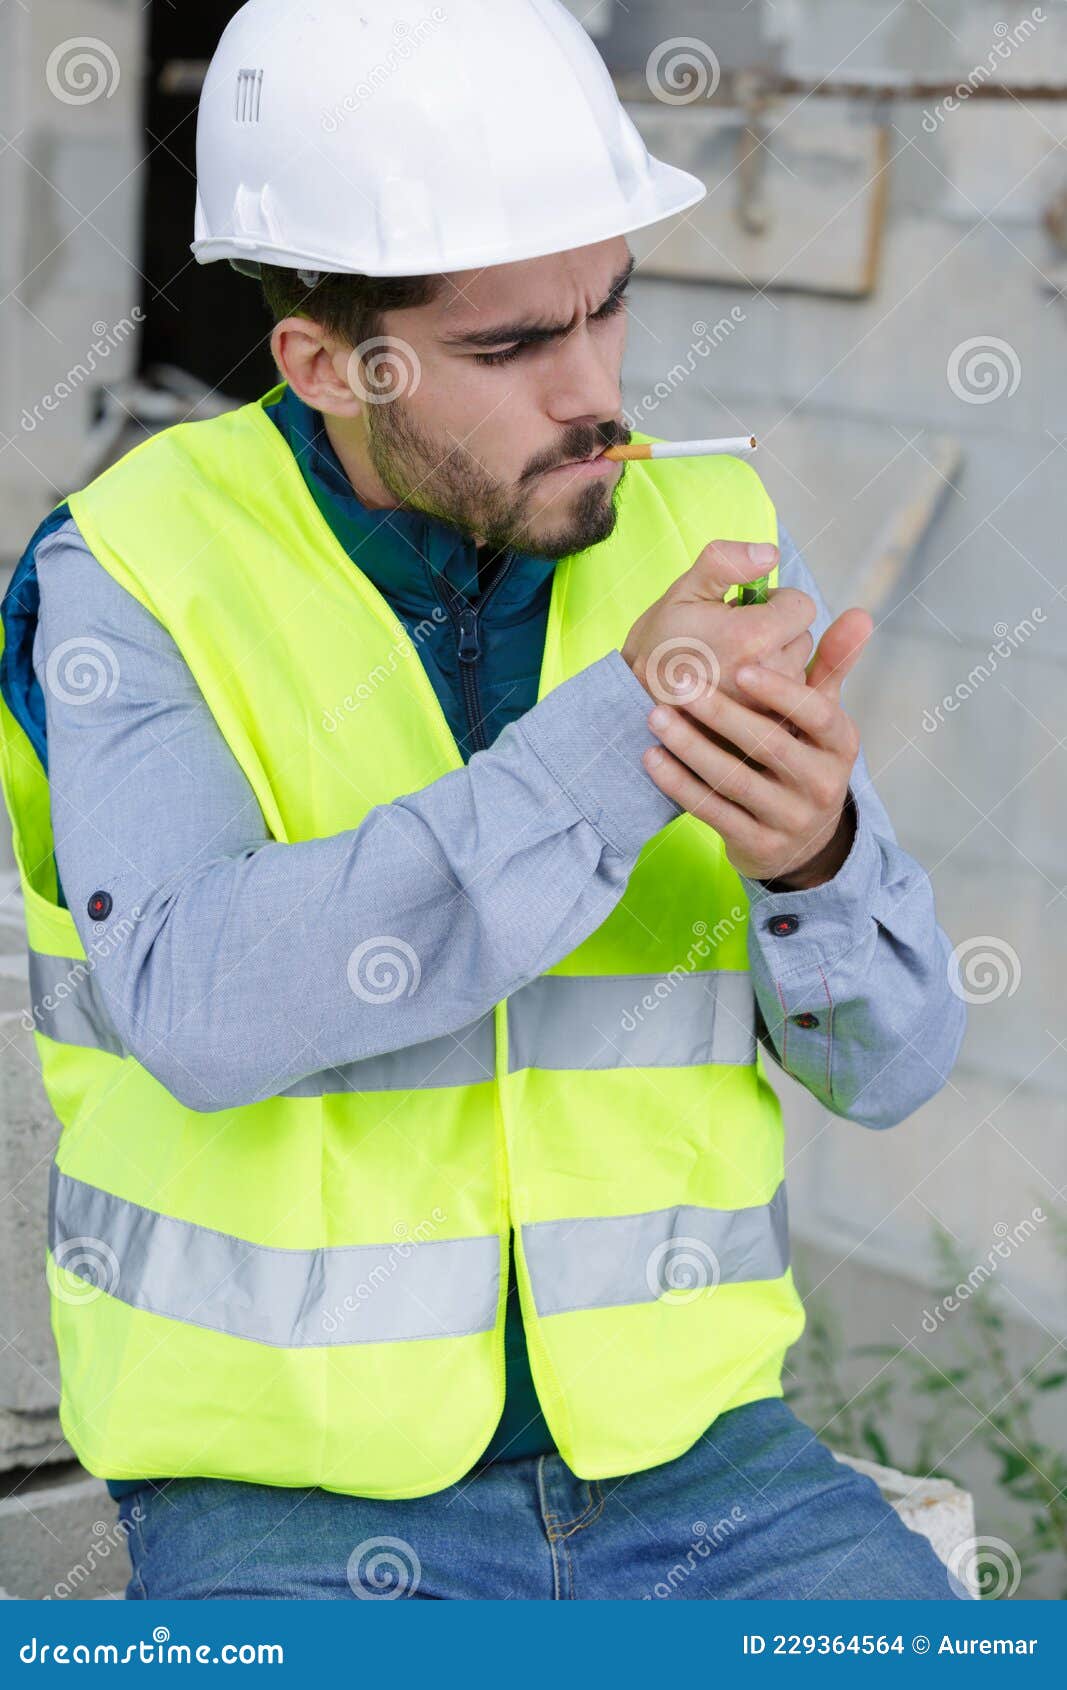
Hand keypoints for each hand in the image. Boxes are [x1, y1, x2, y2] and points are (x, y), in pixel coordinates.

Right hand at [622, 540, 816, 706]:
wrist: (632, 704)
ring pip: (797, 670)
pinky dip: (769, 693)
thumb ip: (728, 562)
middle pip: (802, 638)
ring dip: (775, 663)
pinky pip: (786, 701)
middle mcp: (767, 676)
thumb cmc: (658, 645)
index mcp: (753, 636)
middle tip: (735, 641)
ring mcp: (767, 708)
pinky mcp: (763, 731)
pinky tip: (738, 690)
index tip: (748, 610)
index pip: (802, 607)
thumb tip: (770, 553)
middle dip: (778, 633)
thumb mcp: (684, 591)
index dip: (777, 602)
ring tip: (732, 667)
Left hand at [642, 607, 872, 885]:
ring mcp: (791, 819)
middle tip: (679, 683)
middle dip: (720, 713)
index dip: (781, 691)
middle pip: (769, 745)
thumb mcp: (821, 717)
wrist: (801, 842)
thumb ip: (831, 664)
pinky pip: (713, 811)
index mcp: (841, 744)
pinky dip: (680, 785)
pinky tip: (652, 758)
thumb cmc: (803, 756)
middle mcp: (823, 783)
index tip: (741, 669)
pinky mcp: (758, 845)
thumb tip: (859, 613)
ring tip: (655, 715)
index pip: (816, 713)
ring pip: (735, 780)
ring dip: (691, 747)